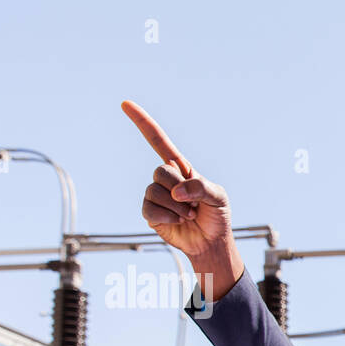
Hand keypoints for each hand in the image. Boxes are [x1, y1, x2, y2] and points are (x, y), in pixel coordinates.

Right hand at [122, 99, 243, 299]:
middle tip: (194, 205)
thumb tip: (177, 191)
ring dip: (176, 207)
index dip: (142, 123)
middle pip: (160, 171)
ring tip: (189, 215)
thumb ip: (201, 188)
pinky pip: (149, 209)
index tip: (125, 103)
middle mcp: (166, 179)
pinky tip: (178, 222)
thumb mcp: (219, 197)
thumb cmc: (217, 216)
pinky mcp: (150, 213)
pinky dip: (167, 217)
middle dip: (180, 190)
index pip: (159, 141)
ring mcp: (156, 196)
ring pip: (154, 191)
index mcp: (182, 169)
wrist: (211, 241)